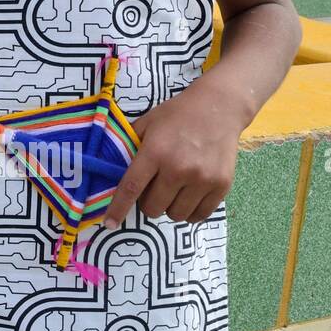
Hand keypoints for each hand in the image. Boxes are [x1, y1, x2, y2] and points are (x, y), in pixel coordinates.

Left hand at [102, 74, 246, 228]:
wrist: (219, 107)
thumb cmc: (177, 114)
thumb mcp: (147, 123)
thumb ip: (130, 147)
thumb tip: (111, 169)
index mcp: (155, 152)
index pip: (131, 188)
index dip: (118, 208)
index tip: (109, 223)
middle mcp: (178, 169)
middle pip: (153, 208)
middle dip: (148, 203)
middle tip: (153, 188)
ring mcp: (202, 179)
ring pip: (176, 215)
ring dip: (169, 207)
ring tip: (173, 189)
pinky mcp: (221, 186)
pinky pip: (199, 215)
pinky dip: (190, 211)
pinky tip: (189, 196)